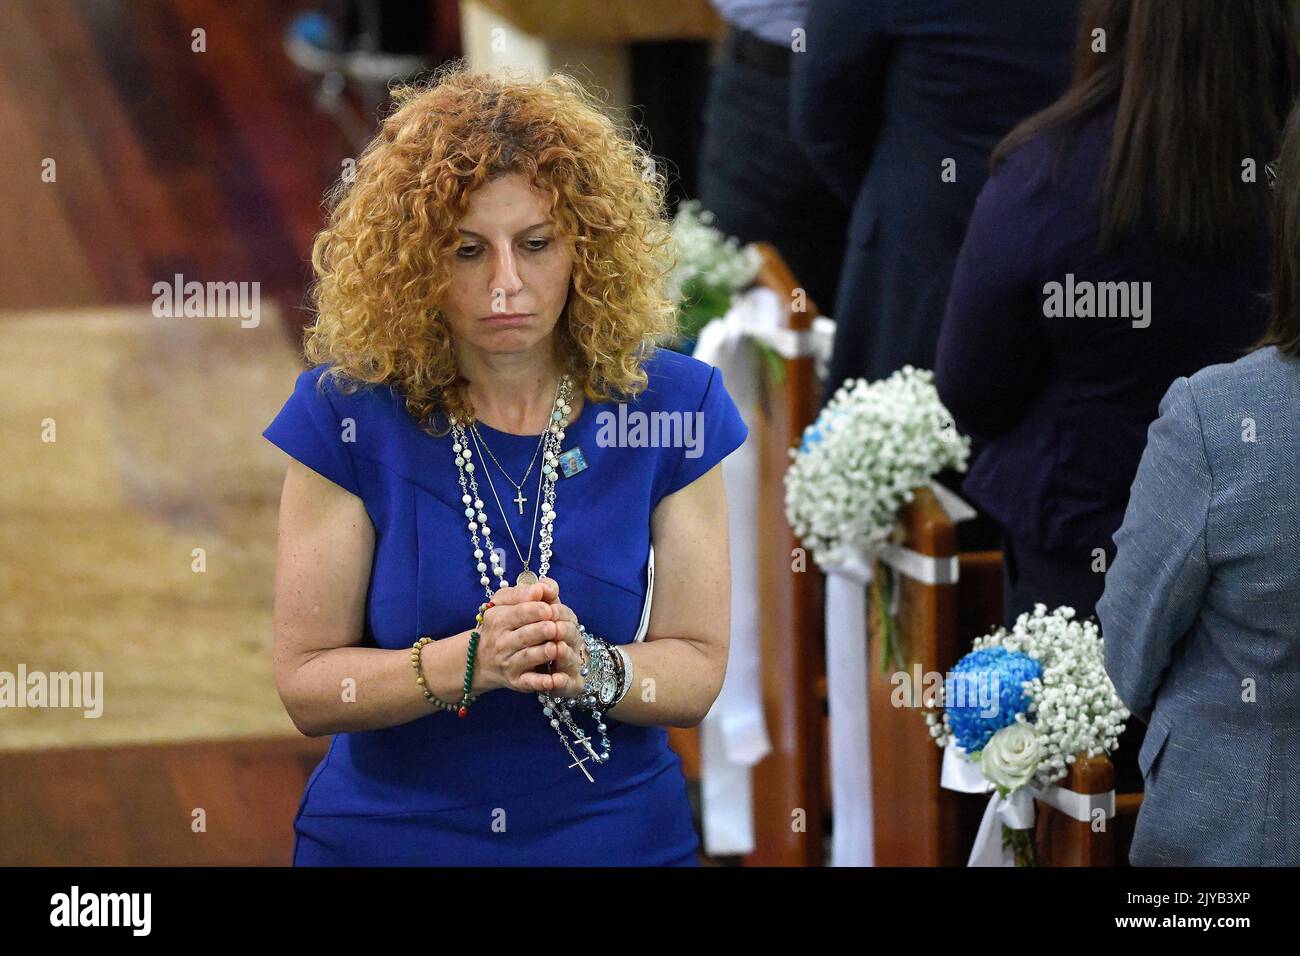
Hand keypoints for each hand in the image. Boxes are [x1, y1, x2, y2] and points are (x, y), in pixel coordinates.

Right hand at [475, 581, 581, 695]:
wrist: (480, 659)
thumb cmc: (501, 624)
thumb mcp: (505, 602)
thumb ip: (524, 591)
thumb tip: (542, 588)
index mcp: (499, 619)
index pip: (519, 612)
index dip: (536, 610)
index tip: (549, 608)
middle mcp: (502, 642)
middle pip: (525, 635)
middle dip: (542, 630)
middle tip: (555, 627)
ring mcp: (509, 663)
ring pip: (528, 657)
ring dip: (543, 653)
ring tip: (557, 648)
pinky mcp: (517, 681)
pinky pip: (529, 682)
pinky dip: (541, 683)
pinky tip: (553, 680)